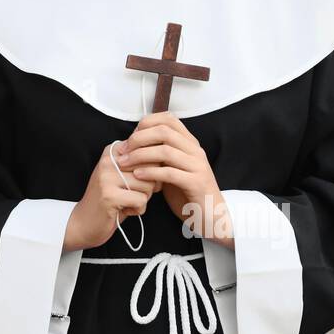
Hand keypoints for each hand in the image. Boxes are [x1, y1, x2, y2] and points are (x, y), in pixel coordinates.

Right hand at [65, 140, 157, 251]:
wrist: (83, 223)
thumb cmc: (111, 199)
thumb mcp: (124, 175)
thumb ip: (141, 163)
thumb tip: (167, 158)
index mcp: (113, 151)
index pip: (149, 151)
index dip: (153, 171)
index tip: (139, 181)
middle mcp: (108, 160)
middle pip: (151, 169)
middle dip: (150, 186)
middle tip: (134, 194)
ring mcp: (107, 177)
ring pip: (148, 185)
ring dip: (144, 199)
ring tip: (128, 202)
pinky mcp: (109, 196)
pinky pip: (141, 200)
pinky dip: (138, 209)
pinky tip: (125, 210)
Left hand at [114, 113, 234, 248]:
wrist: (211, 215)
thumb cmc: (186, 191)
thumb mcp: (171, 167)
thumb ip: (159, 154)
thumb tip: (133, 142)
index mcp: (190, 143)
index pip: (169, 119)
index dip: (147, 123)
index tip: (131, 137)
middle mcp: (195, 150)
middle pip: (164, 131)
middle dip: (139, 138)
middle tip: (123, 150)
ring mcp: (198, 166)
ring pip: (165, 151)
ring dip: (140, 155)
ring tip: (124, 163)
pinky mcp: (196, 183)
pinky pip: (170, 173)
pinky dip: (150, 172)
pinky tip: (137, 175)